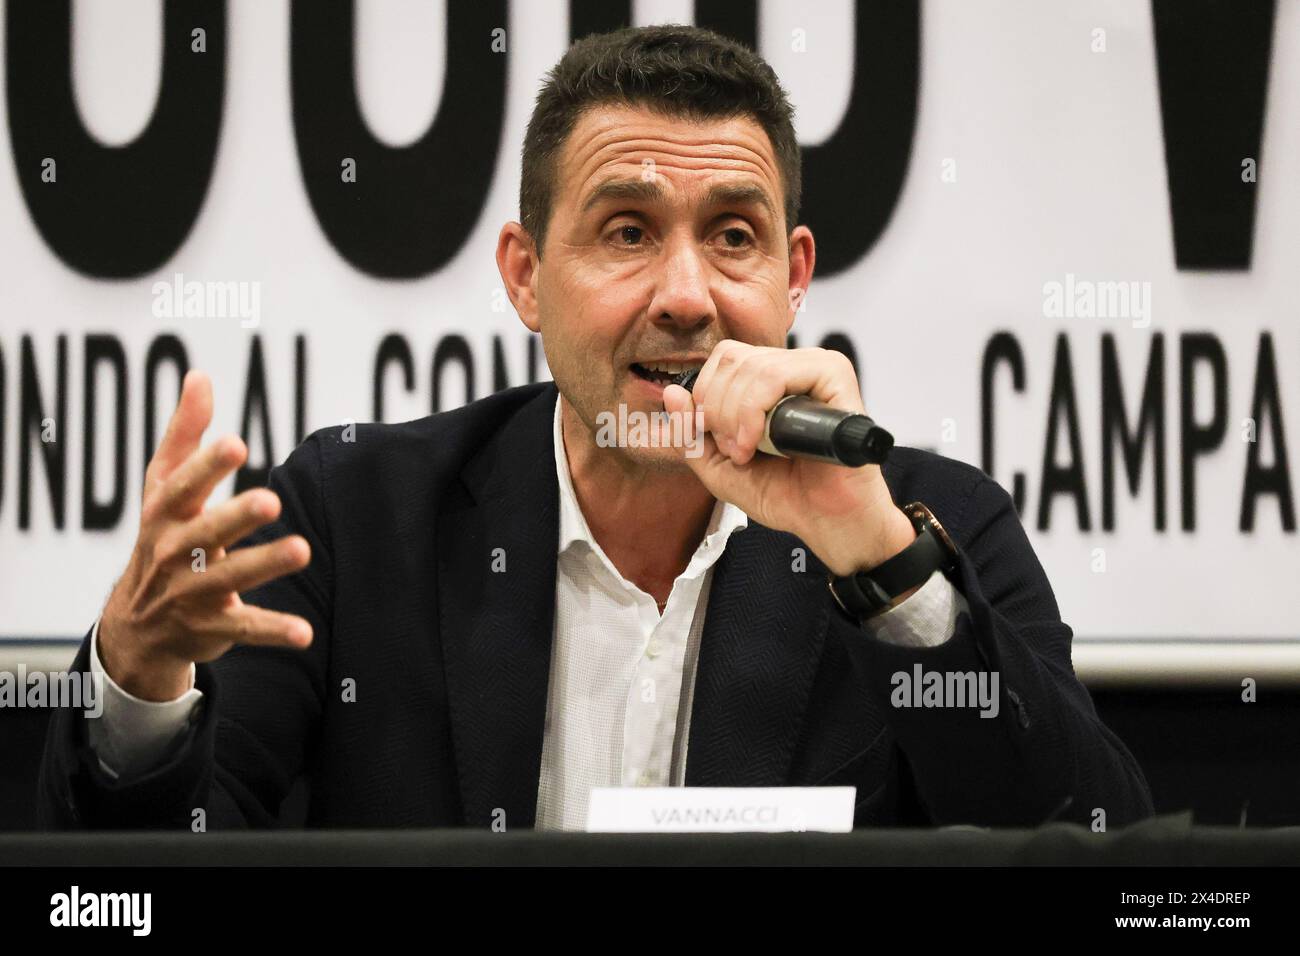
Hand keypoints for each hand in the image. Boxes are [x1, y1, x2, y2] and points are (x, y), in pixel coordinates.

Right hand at [98, 371, 312, 701]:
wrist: (137, 624)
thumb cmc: (161, 537)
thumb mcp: (162, 487)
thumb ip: (185, 434)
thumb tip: (201, 375)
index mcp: (164, 515)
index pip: (182, 487)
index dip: (206, 465)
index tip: (237, 442)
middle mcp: (174, 554)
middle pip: (206, 533)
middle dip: (236, 516)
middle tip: (270, 500)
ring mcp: (191, 593)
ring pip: (230, 578)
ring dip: (265, 564)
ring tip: (302, 550)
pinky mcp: (212, 626)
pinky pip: (246, 627)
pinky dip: (274, 631)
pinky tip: (305, 633)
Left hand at [662, 340, 915, 576]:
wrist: (827, 522)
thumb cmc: (784, 494)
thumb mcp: (718, 467)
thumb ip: (689, 432)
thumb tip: (671, 393)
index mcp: (770, 378)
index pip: (723, 359)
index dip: (706, 397)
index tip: (716, 441)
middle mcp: (794, 366)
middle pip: (732, 359)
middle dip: (717, 410)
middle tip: (733, 451)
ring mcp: (816, 368)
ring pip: (752, 367)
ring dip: (734, 416)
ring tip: (746, 453)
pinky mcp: (835, 377)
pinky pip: (777, 375)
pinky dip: (755, 410)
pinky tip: (758, 443)